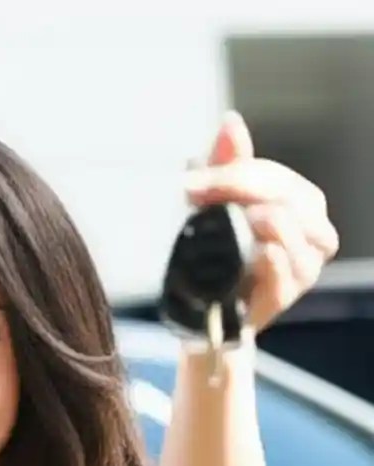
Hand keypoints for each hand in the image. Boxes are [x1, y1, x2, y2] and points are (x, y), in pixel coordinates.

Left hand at [183, 111, 338, 331]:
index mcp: (302, 201)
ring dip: (254, 221)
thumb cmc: (218, 248)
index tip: (190, 181)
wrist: (207, 306)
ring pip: (290, 228)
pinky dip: (271, 259)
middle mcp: (313, 230)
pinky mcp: (288, 293)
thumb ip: (226, 163)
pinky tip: (257, 251)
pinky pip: (287, 269)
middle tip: (195, 195)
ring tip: (228, 220)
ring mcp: (305, 264)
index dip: (232, 174)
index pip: (271, 176)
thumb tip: (231, 121)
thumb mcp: (215, 201)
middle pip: (284, 196)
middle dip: (238, 190)